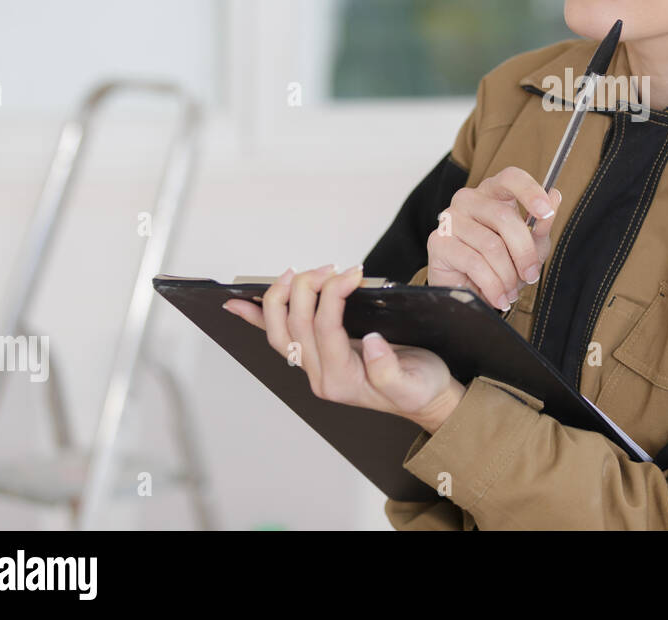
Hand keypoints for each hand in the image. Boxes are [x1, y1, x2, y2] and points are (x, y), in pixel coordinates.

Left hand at [222, 264, 466, 432]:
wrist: (427, 400)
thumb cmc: (422, 388)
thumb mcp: (416, 383)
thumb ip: (389, 369)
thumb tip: (370, 342)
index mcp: (343, 381)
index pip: (326, 328)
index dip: (334, 295)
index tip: (353, 273)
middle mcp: (322, 376)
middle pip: (294, 326)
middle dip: (306, 289)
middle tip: (330, 267)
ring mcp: (315, 368)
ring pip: (279, 331)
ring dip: (281, 297)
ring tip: (296, 272)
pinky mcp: (316, 358)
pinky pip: (280, 337)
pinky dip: (258, 318)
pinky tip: (241, 303)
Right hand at [426, 167, 562, 310]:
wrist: (471, 291)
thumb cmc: (501, 262)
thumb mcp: (531, 244)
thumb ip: (541, 222)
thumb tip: (555, 195)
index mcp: (493, 192)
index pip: (510, 178)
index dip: (530, 191)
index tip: (546, 212)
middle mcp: (469, 199)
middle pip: (505, 217)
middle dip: (524, 252)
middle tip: (531, 275)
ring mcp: (450, 218)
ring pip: (491, 245)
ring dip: (507, 275)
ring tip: (511, 291)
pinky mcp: (439, 242)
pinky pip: (474, 263)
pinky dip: (492, 285)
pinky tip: (498, 296)